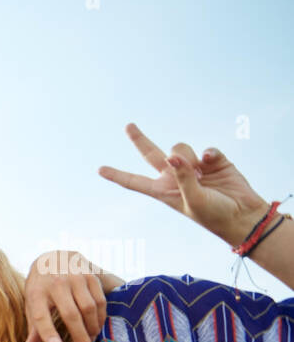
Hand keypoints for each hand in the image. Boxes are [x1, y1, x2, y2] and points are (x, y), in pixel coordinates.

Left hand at [23, 250, 115, 341]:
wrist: (53, 257)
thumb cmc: (40, 287)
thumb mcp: (32, 303)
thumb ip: (34, 325)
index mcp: (37, 293)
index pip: (41, 315)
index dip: (47, 331)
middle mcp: (56, 283)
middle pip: (70, 315)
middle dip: (80, 336)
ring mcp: (75, 278)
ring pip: (88, 308)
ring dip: (92, 327)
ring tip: (91, 340)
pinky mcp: (90, 275)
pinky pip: (99, 300)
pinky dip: (100, 316)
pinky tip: (97, 325)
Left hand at [98, 123, 268, 245]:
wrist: (243, 214)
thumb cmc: (214, 215)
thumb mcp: (193, 201)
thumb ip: (182, 177)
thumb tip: (173, 156)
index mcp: (162, 191)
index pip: (135, 182)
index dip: (118, 175)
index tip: (100, 170)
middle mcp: (174, 177)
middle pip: (152, 153)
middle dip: (139, 139)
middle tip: (128, 126)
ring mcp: (192, 167)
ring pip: (180, 148)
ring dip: (188, 158)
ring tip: (202, 177)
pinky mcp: (212, 160)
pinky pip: (205, 149)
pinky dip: (208, 155)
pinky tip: (212, 164)